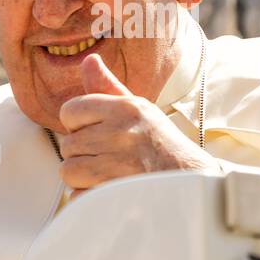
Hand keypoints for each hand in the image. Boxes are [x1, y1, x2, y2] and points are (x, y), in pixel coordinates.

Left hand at [56, 52, 211, 194]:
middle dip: (83, 154)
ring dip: (83, 178)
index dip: (78, 125)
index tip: (97, 134)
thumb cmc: (163, 146)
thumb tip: (88, 60)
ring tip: (109, 175)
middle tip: (111, 158)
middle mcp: (121, 132)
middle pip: (67, 145)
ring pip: (68, 171)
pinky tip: (111, 192)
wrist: (192, 184)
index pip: (70, 111)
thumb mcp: (140, 110)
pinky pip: (76, 196)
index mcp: (125, 107)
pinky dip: (88, 199)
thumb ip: (107, 88)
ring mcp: (118, 164)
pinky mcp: (114, 193)